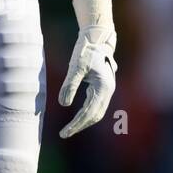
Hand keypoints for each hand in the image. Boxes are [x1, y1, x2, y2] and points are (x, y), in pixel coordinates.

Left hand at [58, 0, 116, 138]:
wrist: (96, 39)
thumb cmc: (85, 51)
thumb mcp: (76, 66)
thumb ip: (70, 85)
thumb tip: (63, 104)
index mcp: (104, 87)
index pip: (89, 112)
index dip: (77, 123)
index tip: (65, 132)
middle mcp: (108, 91)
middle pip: (95, 115)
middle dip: (80, 125)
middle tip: (64, 133)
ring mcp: (107, 90)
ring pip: (97, 112)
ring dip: (84, 122)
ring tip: (69, 129)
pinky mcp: (103, 88)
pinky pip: (96, 106)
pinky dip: (86, 114)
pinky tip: (76, 118)